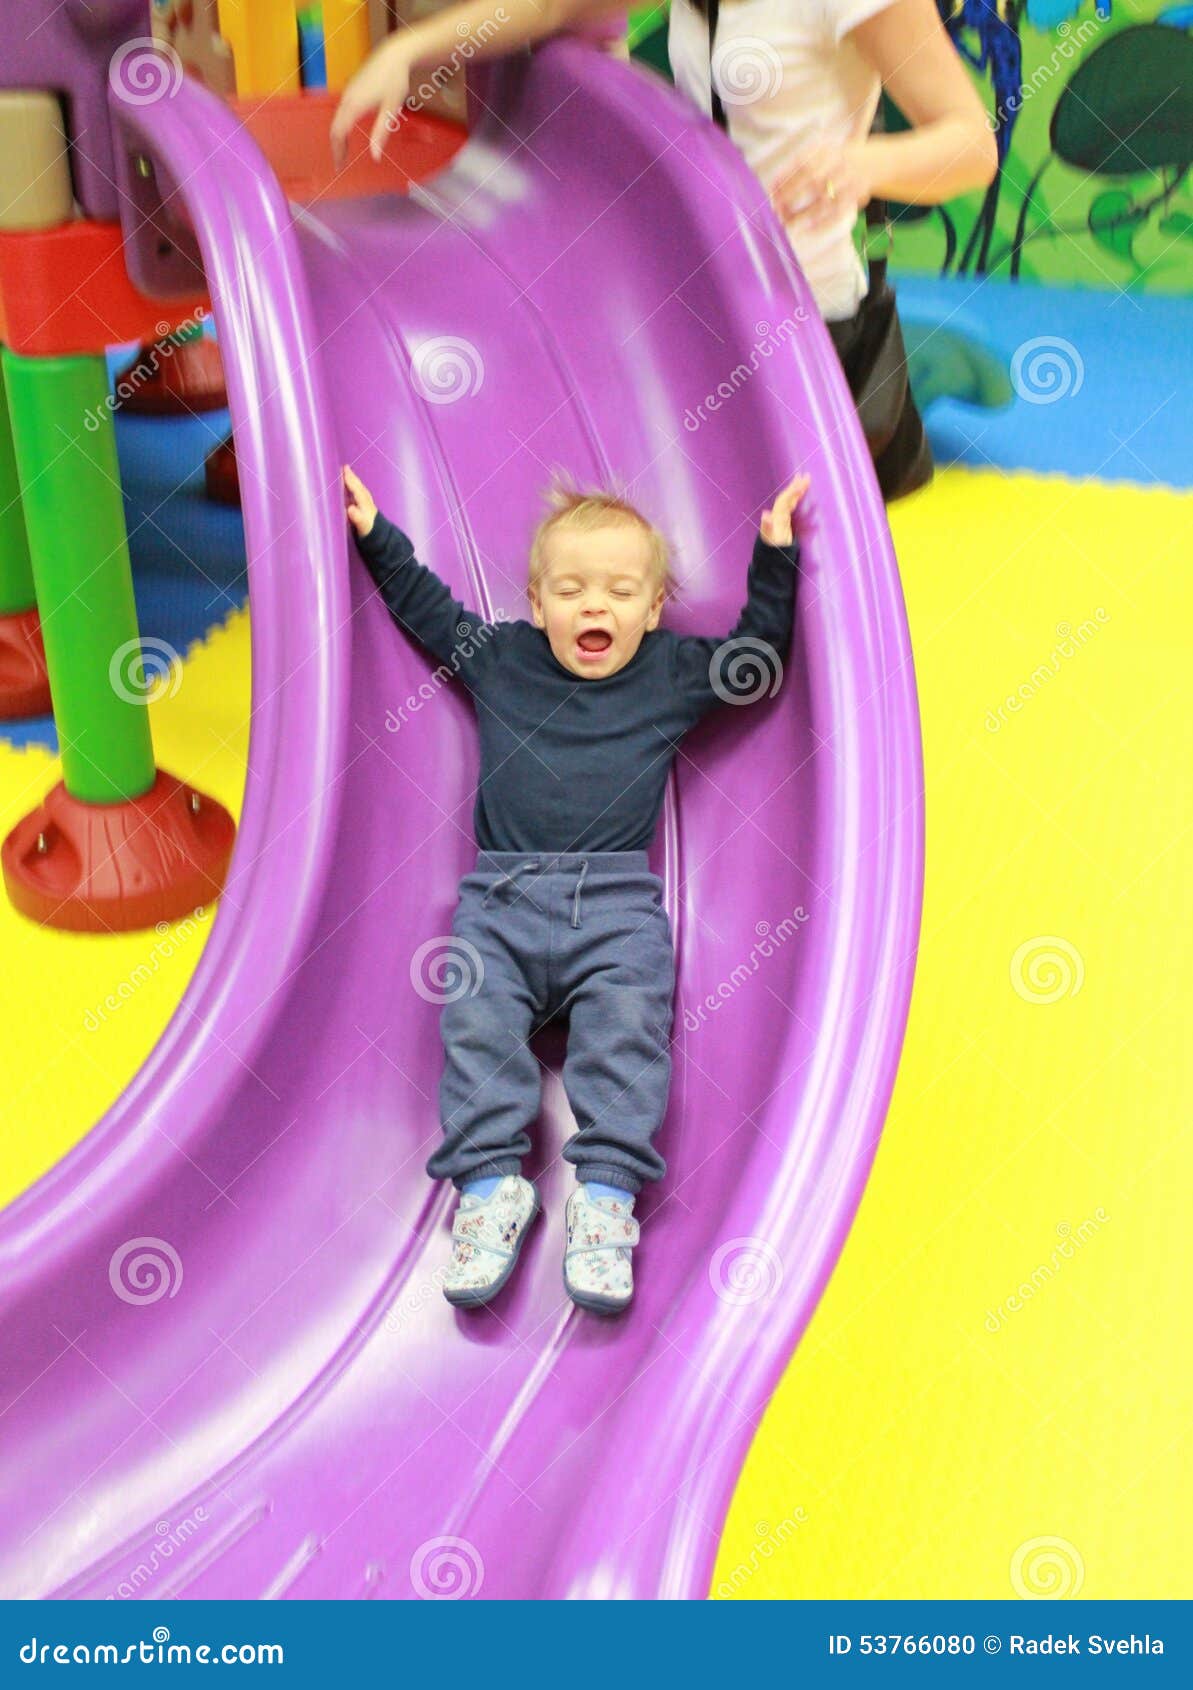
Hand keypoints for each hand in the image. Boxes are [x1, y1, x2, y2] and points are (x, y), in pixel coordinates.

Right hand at [330, 36, 414, 165]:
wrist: (393, 55)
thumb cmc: (394, 81)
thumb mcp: (391, 110)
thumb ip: (381, 134)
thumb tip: (375, 157)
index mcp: (354, 106)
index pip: (338, 134)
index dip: (337, 152)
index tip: (339, 167)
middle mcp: (346, 99)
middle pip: (334, 128)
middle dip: (336, 147)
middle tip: (340, 164)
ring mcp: (347, 92)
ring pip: (336, 119)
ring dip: (338, 136)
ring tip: (344, 152)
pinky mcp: (351, 88)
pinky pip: (341, 111)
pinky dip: (341, 125)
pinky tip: (348, 132)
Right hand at [343, 464, 377, 536]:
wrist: (378, 533)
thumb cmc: (367, 529)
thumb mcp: (362, 524)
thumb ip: (356, 517)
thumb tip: (350, 509)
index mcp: (363, 502)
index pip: (355, 488)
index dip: (349, 479)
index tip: (343, 471)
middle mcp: (364, 499)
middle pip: (357, 485)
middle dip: (350, 476)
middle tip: (343, 467)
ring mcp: (364, 500)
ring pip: (357, 487)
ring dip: (351, 479)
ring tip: (345, 471)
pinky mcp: (362, 504)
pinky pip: (356, 491)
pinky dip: (351, 486)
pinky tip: (347, 483)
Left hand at [760, 474, 810, 547]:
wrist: (771, 552)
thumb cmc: (772, 545)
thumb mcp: (770, 537)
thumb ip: (767, 525)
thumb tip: (765, 514)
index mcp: (777, 514)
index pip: (785, 499)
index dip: (793, 492)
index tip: (802, 484)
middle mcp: (778, 512)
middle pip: (788, 495)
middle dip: (796, 485)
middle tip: (806, 476)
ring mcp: (782, 515)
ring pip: (791, 499)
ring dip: (797, 489)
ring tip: (806, 480)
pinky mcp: (786, 519)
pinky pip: (793, 504)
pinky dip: (798, 497)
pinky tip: (802, 493)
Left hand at [771, 138, 871, 230]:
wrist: (870, 163)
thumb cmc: (833, 162)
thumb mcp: (818, 154)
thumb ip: (796, 167)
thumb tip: (772, 187)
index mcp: (827, 151)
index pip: (803, 164)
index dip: (786, 179)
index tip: (772, 193)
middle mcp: (839, 163)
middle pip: (812, 182)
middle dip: (792, 197)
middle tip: (777, 211)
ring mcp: (849, 180)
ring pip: (824, 200)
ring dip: (803, 214)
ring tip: (787, 223)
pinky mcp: (857, 196)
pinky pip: (839, 212)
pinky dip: (823, 223)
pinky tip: (808, 229)